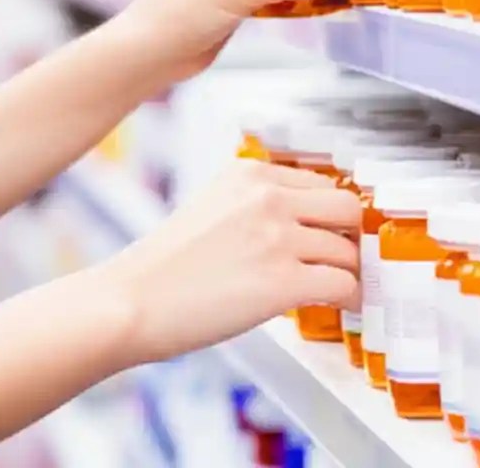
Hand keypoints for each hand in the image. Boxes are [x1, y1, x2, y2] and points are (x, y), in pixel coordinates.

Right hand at [98, 160, 360, 363]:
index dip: (329, 214)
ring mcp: (278, 238)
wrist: (131, 302)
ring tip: (334, 289)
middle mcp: (267, 198)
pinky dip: (348, 299)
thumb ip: (253, 206)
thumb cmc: (162, 267)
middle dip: (348, 236)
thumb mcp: (209, 208)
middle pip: (346, 208)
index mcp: (248, 174)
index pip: (320, 182)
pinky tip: (337, 306)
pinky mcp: (285, 281)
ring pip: (348, 251)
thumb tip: (298, 225)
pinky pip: (344, 285)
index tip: (332, 231)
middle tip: (341, 258)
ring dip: (345, 273)